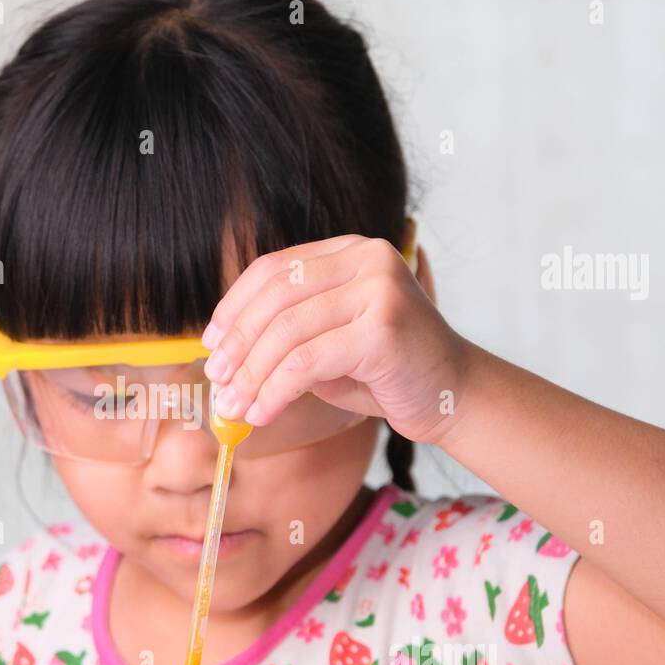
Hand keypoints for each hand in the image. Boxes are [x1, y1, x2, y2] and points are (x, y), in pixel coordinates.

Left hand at [201, 234, 472, 445]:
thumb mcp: (329, 341)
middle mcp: (368, 258)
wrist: (455, 396)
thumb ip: (286, 333)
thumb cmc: (387, 373)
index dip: (235, 305)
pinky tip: (261, 413)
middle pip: (276, 297)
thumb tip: (222, 354)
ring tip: (233, 406)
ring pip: (287, 332)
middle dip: (237, 343)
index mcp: (351, 251)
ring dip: (251, 374)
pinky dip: (274, 391)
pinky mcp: (383, 329)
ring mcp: (379, 289)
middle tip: (216, 379)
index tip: (210, 342)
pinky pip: (306, 362)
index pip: (275, 268)